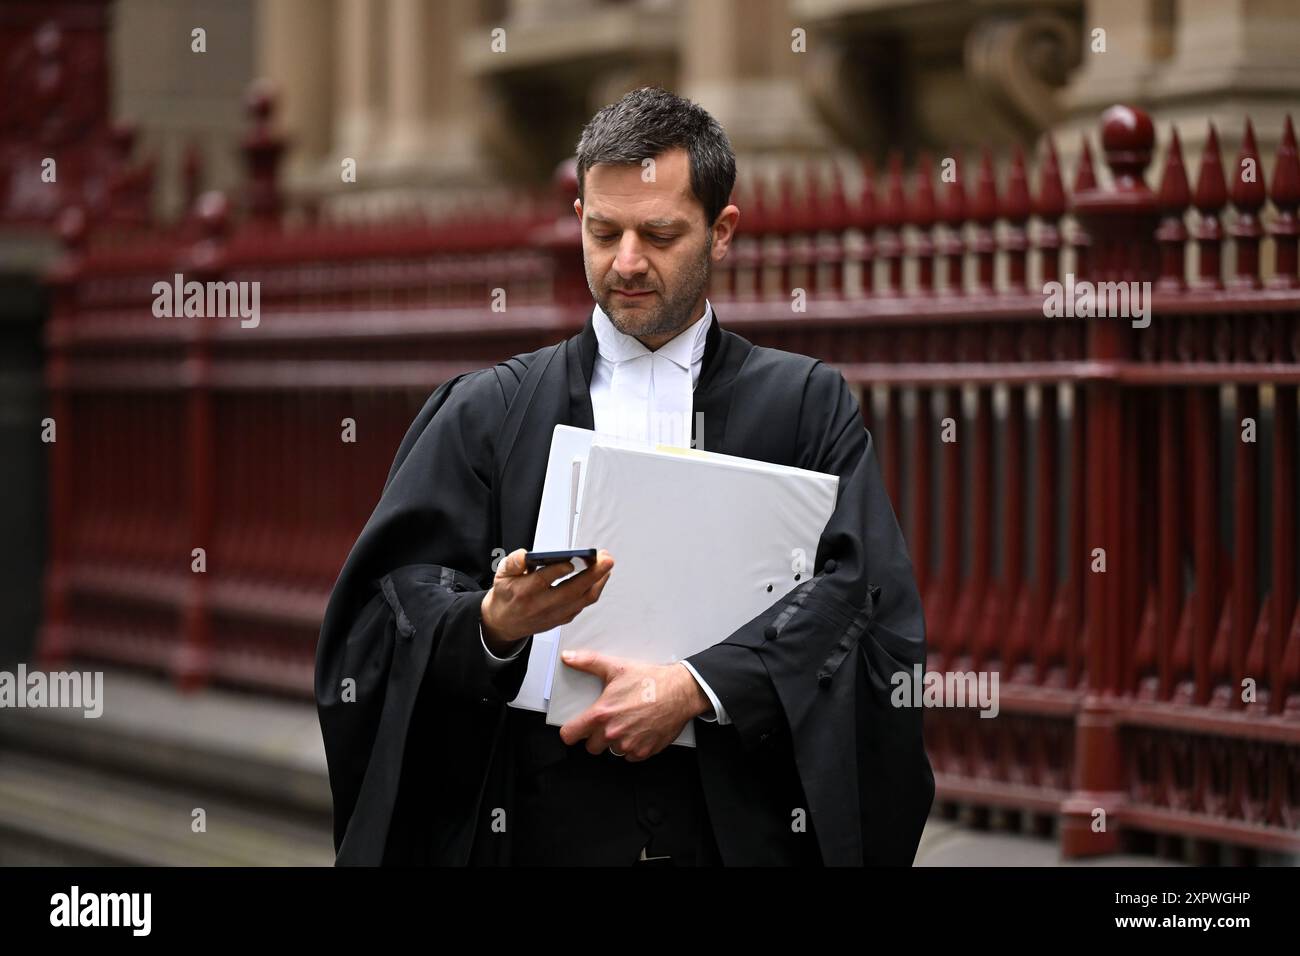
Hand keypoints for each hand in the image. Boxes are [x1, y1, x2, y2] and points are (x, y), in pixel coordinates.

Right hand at [479, 548, 613, 654]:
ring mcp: (554, 614)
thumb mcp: (502, 574)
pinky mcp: (562, 619)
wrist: (504, 623)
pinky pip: (583, 605)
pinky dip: (594, 590)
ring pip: (583, 599)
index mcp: (525, 592)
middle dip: (593, 573)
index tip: (572, 559)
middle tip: (605, 558)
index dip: (560, 569)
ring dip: (599, 581)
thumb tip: (525, 555)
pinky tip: (598, 577)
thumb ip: (513, 562)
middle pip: (572, 590)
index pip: (544, 580)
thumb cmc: (507, 595)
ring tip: (606, 565)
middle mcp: (542, 605)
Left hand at [558, 651, 711, 760]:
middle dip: (595, 736)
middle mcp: (613, 732)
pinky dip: (632, 747)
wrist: (680, 691)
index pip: (570, 735)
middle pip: (591, 747)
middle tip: (607, 721)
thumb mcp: (616, 667)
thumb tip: (569, 657)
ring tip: (626, 723)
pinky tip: (638, 730)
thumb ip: (588, 662)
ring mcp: (629, 745)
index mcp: (602, 714)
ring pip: (611, 751)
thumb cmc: (651, 680)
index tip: (574, 728)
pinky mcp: (644, 751)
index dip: (570, 732)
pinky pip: (630, 757)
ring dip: (615, 742)